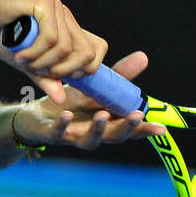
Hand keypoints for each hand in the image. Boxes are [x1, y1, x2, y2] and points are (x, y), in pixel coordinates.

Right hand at [0, 0, 107, 104]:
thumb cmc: (0, 33)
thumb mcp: (26, 63)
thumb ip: (44, 77)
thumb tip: (61, 98)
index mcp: (66, 27)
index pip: (97, 48)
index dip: (86, 68)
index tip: (61, 76)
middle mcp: (65, 16)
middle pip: (86, 52)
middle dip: (63, 70)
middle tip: (40, 72)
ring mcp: (57, 7)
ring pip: (66, 48)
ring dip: (43, 62)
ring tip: (24, 62)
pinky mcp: (45, 2)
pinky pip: (51, 38)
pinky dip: (35, 53)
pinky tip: (19, 55)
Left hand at [12, 51, 166, 147]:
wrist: (34, 117)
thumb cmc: (69, 104)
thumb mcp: (95, 88)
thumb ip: (118, 77)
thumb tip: (144, 56)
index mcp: (106, 123)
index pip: (129, 129)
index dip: (145, 130)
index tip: (161, 127)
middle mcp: (92, 133)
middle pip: (113, 136)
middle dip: (126, 128)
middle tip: (137, 116)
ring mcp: (72, 136)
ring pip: (88, 140)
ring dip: (97, 129)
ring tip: (102, 115)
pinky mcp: (51, 135)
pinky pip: (58, 133)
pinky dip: (63, 126)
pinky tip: (66, 116)